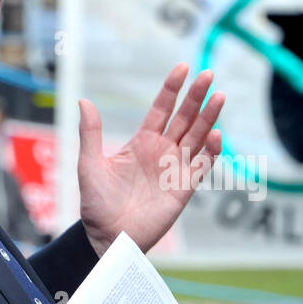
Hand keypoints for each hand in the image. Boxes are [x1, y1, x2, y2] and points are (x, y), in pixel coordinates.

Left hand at [77, 63, 223, 254]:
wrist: (108, 236)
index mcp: (142, 142)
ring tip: (219, 96)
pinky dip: (211, 151)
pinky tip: (216, 134)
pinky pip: (202, 166)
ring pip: (198, 137)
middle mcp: (162, 151)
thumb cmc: (96, 203)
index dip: (172, 88)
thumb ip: (90, 133)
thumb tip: (83, 101)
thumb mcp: (89, 164)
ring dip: (209, 118)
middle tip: (208, 75)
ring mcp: (175, 168)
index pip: (162, 108)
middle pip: (185, 118)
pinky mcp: (184, 188)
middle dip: (196, 96)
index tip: (182, 67)